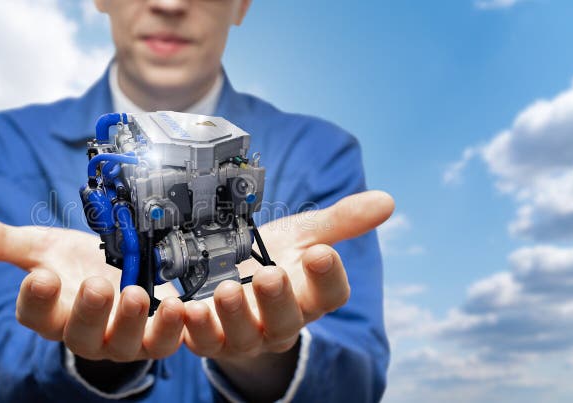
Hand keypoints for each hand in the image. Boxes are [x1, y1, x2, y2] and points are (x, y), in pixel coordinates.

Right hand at [0, 220, 184, 362]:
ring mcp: (123, 337)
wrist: (126, 268)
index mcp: (53, 310)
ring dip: (131, 321)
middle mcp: (86, 331)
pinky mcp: (157, 335)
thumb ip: (1, 241)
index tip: (40, 275)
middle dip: (87, 312)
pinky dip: (173, 329)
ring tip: (136, 293)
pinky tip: (180, 306)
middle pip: (80, 335)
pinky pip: (164, 342)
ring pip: (124, 343)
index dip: (35, 300)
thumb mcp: (44, 245)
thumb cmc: (80, 261)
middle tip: (94, 285)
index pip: (35, 314)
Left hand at [181, 190, 393, 398]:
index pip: (329, 295)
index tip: (320, 252)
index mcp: (308, 296)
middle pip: (286, 322)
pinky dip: (193, 329)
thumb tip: (387, 200)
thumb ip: (339, 221)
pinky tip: (185, 307)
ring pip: (243, 336)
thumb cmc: (266, 256)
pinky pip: (201, 342)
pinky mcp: (206, 339)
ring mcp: (242, 335)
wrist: (221, 276)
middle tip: (269, 274)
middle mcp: (278, 322)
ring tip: (225, 289)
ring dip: (235, 315)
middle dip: (279, 300)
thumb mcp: (299, 234)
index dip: (328, 278)